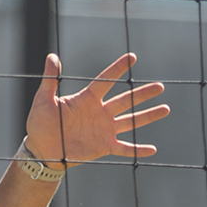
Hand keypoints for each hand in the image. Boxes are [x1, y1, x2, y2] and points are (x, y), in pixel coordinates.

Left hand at [23, 53, 167, 167]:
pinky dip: (138, 149)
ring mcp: (104, 129)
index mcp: (86, 99)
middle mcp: (99, 112)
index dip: (118, 69)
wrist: (41, 150)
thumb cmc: (40, 124)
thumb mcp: (43, 100)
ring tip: (166, 108)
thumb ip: (50, 79)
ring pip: (131, 120)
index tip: (132, 57)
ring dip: (148, 115)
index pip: (106, 80)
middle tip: (160, 86)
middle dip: (143, 94)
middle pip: (125, 100)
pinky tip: (153, 149)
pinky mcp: (103, 146)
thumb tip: (52, 56)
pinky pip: (124, 148)